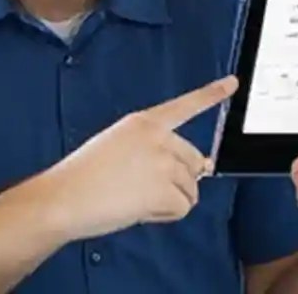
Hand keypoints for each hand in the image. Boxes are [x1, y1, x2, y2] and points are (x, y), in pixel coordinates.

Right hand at [37, 76, 237, 241]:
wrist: (64, 198)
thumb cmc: (84, 177)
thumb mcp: (117, 147)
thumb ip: (158, 150)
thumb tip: (204, 165)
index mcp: (142, 122)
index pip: (184, 105)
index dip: (211, 95)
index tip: (232, 83)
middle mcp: (158, 137)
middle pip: (193, 161)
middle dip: (178, 180)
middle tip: (142, 188)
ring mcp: (163, 162)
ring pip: (190, 189)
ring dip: (168, 199)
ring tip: (133, 197)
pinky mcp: (165, 188)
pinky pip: (181, 208)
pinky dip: (163, 214)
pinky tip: (137, 208)